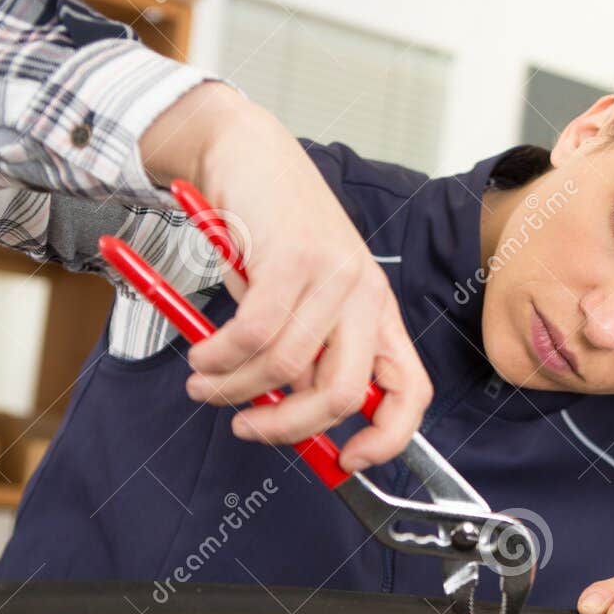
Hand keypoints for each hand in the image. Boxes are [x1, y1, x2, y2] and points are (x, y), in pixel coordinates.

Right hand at [140, 83, 430, 470]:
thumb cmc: (271, 233)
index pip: (410, 390)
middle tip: (247, 429)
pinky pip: (254, 333)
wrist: (248, 152)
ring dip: (235, 389)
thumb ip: (302, 355)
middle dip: (289, 427)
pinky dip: (220, 357)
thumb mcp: (299, 302)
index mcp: (377, 312)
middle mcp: (365, 295)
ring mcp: (334, 274)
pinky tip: (203, 356)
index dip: (389, 438)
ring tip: (205, 383)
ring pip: (288, 366)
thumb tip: (284, 416)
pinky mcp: (293, 257)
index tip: (348, 461)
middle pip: (344, 393)